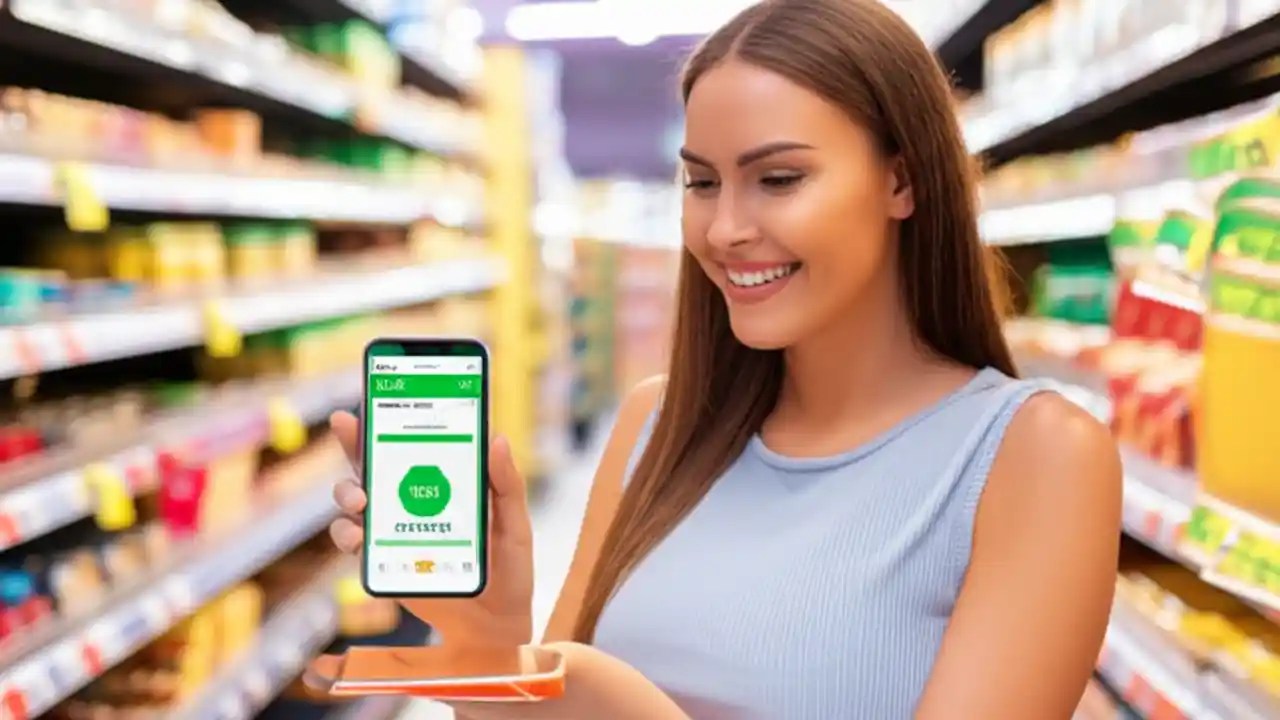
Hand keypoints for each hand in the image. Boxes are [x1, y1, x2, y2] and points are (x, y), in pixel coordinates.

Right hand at [325, 411, 533, 647]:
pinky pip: (355, 544)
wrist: (498, 627)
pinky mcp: (385, 563)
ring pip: (354, 502)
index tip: (370, 394)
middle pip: (371, 465)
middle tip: (348, 428)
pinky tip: (358, 536)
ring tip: (360, 499)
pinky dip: (349, 536)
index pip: (411, 443)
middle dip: (352, 443)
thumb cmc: (510, 569)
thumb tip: (496, 438)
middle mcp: (411, 502)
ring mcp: (395, 531)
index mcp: (444, 483)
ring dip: (346, 493)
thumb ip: (507, 484)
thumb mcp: (515, 524)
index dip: (387, 418)